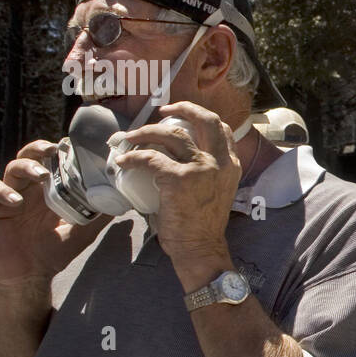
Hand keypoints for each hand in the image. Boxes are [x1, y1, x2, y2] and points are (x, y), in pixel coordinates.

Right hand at [0, 139, 109, 282]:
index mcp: (48, 189)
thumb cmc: (54, 251)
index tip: (73, 145)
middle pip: (30, 156)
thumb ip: (100, 215)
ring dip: (26, 167)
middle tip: (53, 148)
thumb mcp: (82, 231)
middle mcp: (29, 188)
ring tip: (41, 175)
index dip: (60, 151)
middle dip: (40, 148)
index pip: (52, 160)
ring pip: (12, 169)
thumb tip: (123, 200)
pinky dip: (3, 191)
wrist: (30, 275)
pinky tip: (17, 201)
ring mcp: (9, 196)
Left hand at [114, 102, 240, 271]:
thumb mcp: (214, 191)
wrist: (200, 248)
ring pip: (173, 134)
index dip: (200, 117)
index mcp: (230, 165)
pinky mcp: (180, 179)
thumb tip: (171, 159)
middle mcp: (220, 162)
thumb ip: (201, 173)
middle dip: (182, 108)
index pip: (221, 130)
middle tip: (161, 111)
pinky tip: (124, 161)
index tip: (182, 115)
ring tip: (132, 137)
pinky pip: (151, 158)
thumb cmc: (202, 225)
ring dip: (147, 131)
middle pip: (204, 120)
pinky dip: (134, 157)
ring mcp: (201, 169)